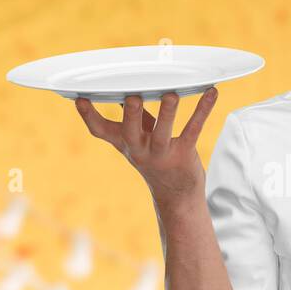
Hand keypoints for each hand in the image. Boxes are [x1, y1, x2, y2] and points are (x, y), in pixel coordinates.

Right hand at [74, 88, 217, 208]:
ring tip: (172, 95)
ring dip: (167, 113)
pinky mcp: (183, 155)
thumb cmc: (157, 160)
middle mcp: (139, 150)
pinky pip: (192, 131)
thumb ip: (136, 118)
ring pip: (162, 133)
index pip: (100, 130)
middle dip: (132, 115)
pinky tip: (211, 93)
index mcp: (125, 143)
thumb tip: (127, 95)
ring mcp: (161, 154)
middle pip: (130, 132)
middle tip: (132, 98)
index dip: (88, 116)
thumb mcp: (140, 140)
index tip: (79, 99)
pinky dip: (202, 111)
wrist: (177, 196)